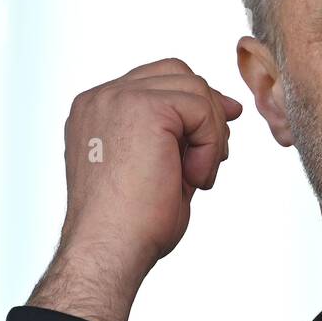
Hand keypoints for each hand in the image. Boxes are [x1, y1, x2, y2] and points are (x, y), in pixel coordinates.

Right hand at [27, 57, 242, 320]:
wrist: (111, 248)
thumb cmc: (131, 223)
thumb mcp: (156, 165)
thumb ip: (179, 132)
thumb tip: (225, 108)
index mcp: (97, 110)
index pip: (156, 81)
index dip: (194, 103)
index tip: (216, 134)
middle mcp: (101, 97)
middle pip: (177, 72)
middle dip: (207, 109)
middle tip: (217, 155)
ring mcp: (118, 97)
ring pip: (194, 88)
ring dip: (210, 134)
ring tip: (197, 176)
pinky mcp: (144, 107)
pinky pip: (201, 107)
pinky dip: (209, 144)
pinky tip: (195, 178)